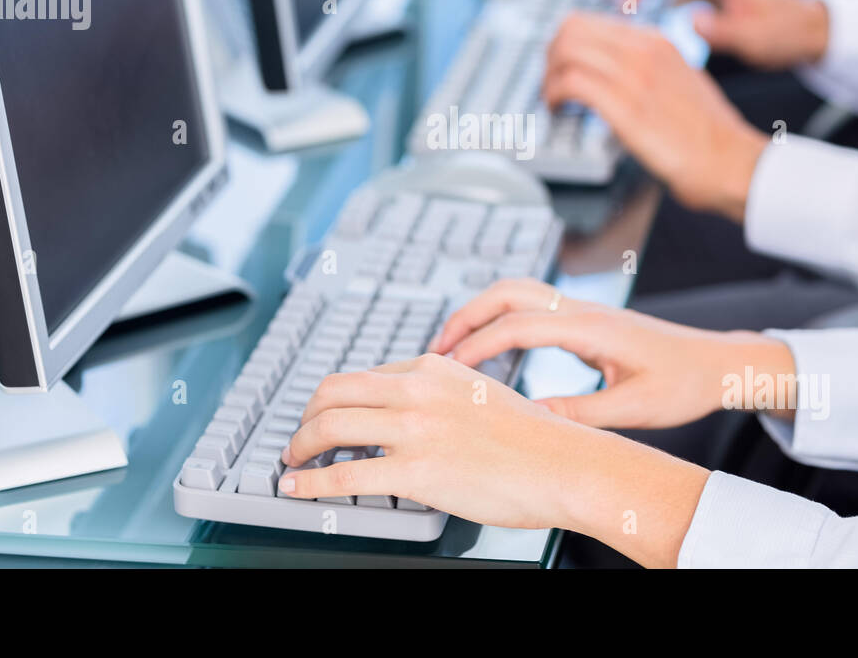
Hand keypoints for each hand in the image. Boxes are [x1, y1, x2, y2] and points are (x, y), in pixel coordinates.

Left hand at [280, 352, 709, 566]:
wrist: (563, 464)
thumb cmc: (531, 438)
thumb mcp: (478, 392)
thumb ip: (439, 394)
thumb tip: (406, 411)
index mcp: (431, 368)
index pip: (362, 376)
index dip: (334, 400)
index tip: (325, 417)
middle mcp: (415, 390)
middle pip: (333, 392)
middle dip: (306, 418)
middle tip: (299, 439)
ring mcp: (412, 429)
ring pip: (329, 427)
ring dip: (301, 447)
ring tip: (294, 463)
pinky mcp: (414, 471)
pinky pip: (343, 474)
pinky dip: (310, 483)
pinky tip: (297, 489)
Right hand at [429, 278, 793, 429]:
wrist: (718, 362)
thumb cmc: (684, 383)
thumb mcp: (633, 408)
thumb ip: (579, 413)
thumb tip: (529, 420)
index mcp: (592, 328)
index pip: (520, 325)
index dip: (480, 344)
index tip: (453, 368)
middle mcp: (583, 310)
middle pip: (509, 292)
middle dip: (467, 315)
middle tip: (437, 349)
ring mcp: (584, 310)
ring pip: (518, 292)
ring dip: (481, 312)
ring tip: (454, 348)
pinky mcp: (585, 319)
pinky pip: (531, 306)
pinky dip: (500, 319)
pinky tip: (490, 349)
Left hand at [542, 13, 768, 219]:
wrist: (733, 161)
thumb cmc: (710, 135)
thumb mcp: (682, 83)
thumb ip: (651, 72)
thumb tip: (619, 80)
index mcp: (655, 42)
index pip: (590, 22)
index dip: (564, 45)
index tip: (561, 69)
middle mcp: (643, 51)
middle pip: (571, 28)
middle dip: (550, 55)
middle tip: (550, 83)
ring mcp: (635, 77)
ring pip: (567, 50)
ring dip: (548, 77)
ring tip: (552, 100)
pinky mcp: (627, 108)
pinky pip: (572, 82)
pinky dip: (554, 94)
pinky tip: (558, 110)